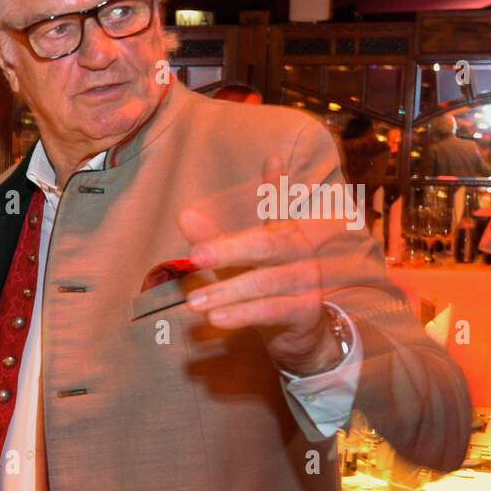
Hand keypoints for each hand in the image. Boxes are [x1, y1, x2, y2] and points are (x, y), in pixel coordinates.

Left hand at [179, 154, 345, 375]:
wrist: (302, 332)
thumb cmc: (266, 289)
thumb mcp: (240, 263)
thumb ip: (215, 239)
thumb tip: (185, 214)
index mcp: (286, 235)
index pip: (281, 205)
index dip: (277, 183)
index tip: (271, 157)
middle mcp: (300, 253)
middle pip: (264, 246)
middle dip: (228, 249)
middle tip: (194, 256)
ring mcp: (306, 282)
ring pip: (263, 284)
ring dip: (225, 292)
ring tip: (192, 303)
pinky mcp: (305, 312)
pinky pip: (271, 311)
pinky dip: (242, 315)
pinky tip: (216, 318)